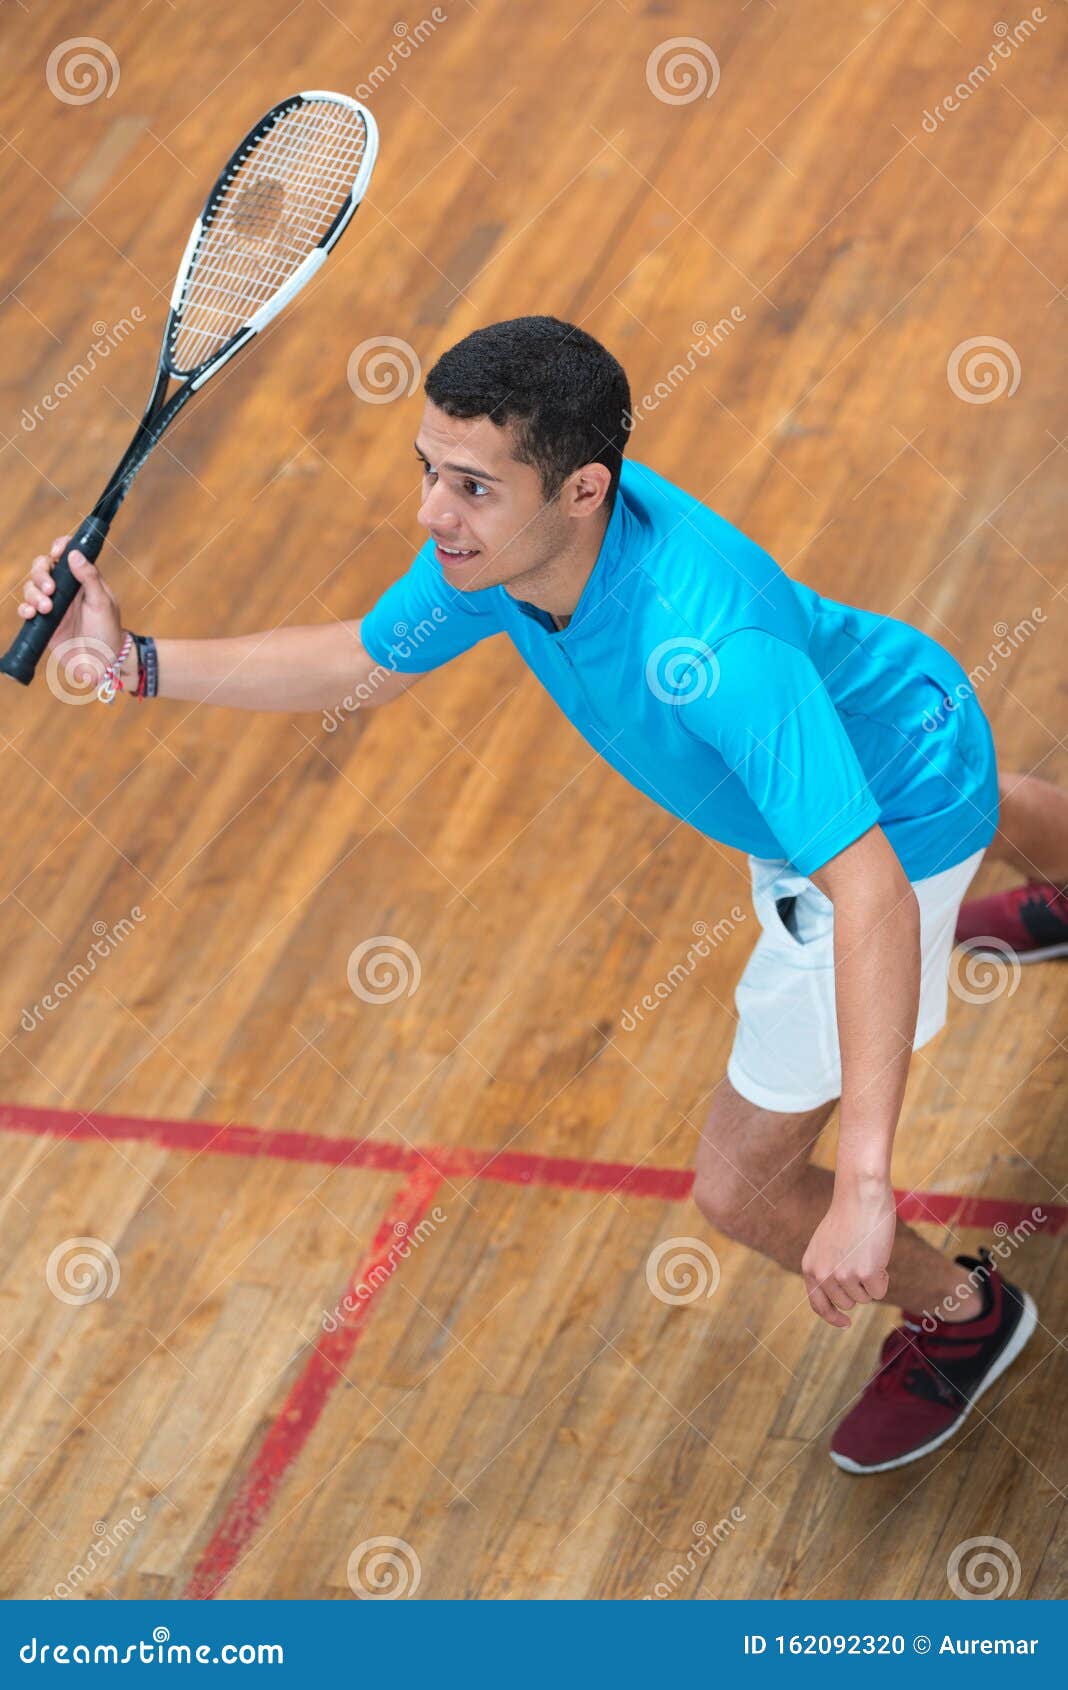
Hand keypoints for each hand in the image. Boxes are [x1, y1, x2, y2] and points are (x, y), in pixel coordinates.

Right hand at [17, 534, 125, 689]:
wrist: (100, 663)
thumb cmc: (107, 631)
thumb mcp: (102, 603)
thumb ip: (90, 578)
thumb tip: (74, 553)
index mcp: (82, 579)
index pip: (67, 554)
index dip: (59, 547)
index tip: (56, 552)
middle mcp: (65, 588)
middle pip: (43, 567)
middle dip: (41, 574)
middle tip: (50, 590)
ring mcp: (52, 604)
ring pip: (31, 587)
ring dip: (34, 594)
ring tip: (47, 609)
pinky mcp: (42, 622)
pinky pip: (26, 609)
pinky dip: (25, 608)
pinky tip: (32, 614)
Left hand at [801, 1180, 895, 1328]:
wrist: (861, 1196)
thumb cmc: (848, 1216)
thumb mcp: (826, 1245)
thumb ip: (827, 1270)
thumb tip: (840, 1300)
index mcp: (810, 1267)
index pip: (818, 1304)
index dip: (832, 1317)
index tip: (845, 1323)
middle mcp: (823, 1274)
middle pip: (847, 1303)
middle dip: (858, 1289)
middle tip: (862, 1261)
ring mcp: (843, 1276)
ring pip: (865, 1298)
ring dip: (871, 1281)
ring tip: (868, 1253)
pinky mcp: (864, 1274)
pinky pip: (879, 1292)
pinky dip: (883, 1278)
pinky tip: (879, 1256)